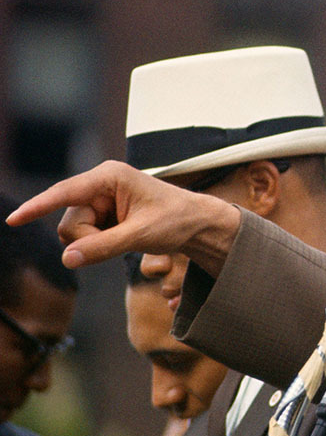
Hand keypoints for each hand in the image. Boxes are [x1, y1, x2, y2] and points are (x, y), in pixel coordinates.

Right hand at [6, 160, 239, 272]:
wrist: (197, 224)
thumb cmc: (176, 221)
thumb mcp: (141, 236)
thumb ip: (103, 248)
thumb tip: (68, 259)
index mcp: (110, 176)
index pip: (65, 192)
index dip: (38, 207)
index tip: (13, 220)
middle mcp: (101, 183)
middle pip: (69, 222)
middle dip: (89, 239)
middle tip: (124, 239)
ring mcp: (100, 199)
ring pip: (74, 232)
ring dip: (95, 243)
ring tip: (127, 236)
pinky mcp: (102, 213)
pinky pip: (85, 236)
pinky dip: (100, 244)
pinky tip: (123, 237)